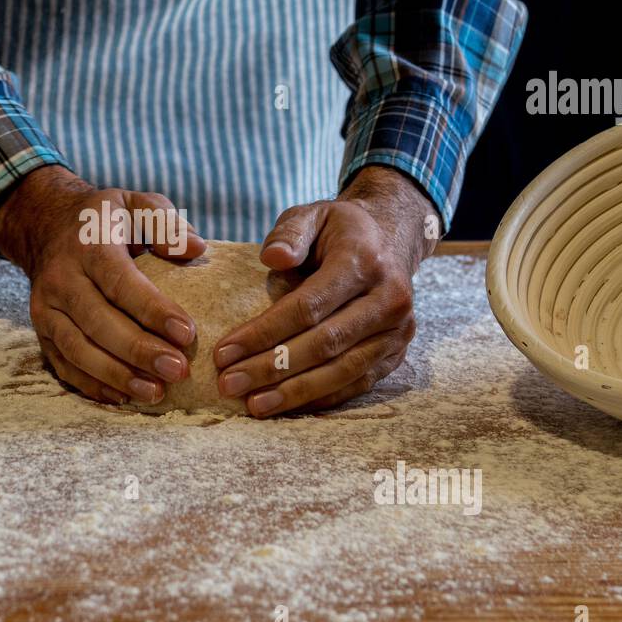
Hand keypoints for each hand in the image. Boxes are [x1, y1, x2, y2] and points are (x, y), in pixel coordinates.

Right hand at [0, 166, 205, 404]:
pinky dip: (92, 385)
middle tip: (179, 371)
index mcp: (88, 245)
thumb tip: (196, 249)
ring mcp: (46, 308)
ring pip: (78, 349)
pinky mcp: (41, 331)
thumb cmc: (105, 218)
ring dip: (117, 375)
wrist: (46, 225)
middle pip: (98, 322)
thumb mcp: (135, 203)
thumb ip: (165, 223)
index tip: (187, 333)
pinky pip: (64, 365)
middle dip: (139, 351)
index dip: (153, 310)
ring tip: (156, 393)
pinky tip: (124, 397)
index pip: (120, 282)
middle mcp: (61, 279)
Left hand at [213, 165, 437, 416]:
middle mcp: (389, 300)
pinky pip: (355, 385)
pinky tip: (284, 406)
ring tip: (253, 405)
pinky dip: (319, 398)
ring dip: (294, 393)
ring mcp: (397, 332)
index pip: (308, 306)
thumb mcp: (312, 215)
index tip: (224, 351)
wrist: (390, 242)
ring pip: (341, 371)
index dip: (264, 333)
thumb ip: (290, 233)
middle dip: (271, 368)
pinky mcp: (395, 355)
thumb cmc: (338, 231)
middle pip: (323, 344)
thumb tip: (273, 258)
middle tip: (228, 384)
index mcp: (364, 262)